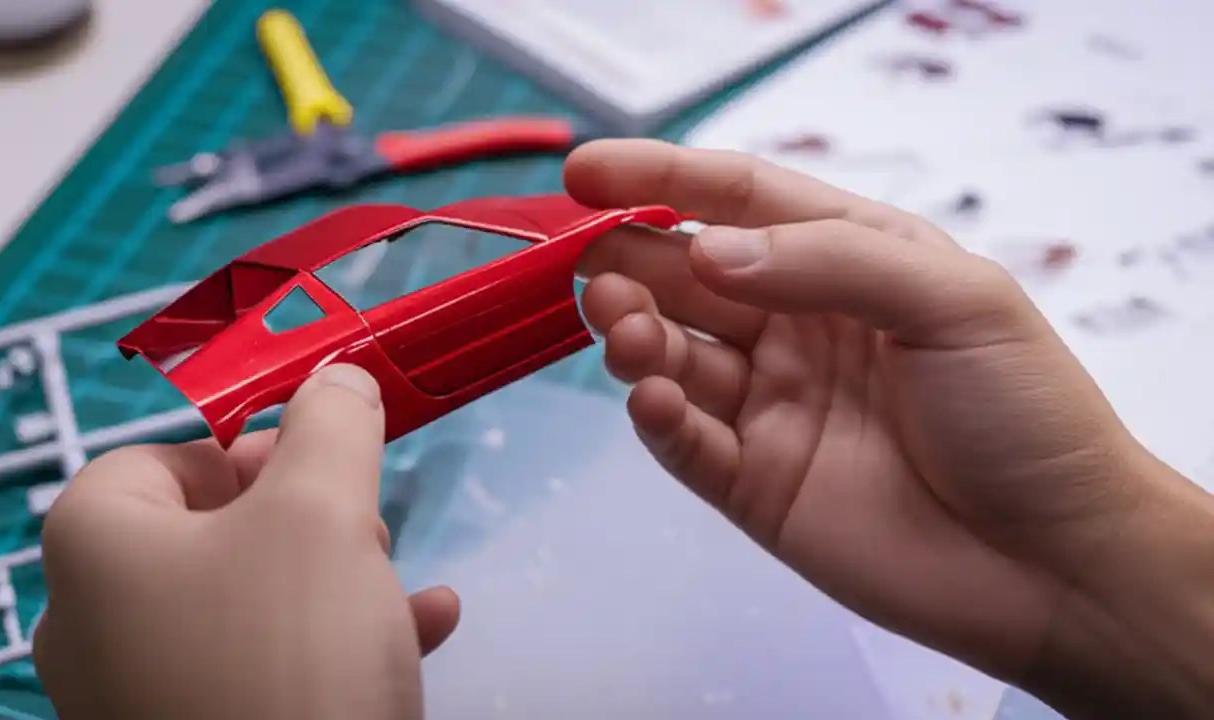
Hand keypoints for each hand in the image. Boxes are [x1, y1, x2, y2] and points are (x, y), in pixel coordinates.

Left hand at [34, 365, 458, 719]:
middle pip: (210, 527)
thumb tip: (339, 379)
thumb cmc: (287, 656)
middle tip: (364, 517)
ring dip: (338, 574)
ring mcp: (144, 692)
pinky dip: (339, 638)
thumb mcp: (322, 509)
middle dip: (308, 512)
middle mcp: (100, 621)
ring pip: (249, 600)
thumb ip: (331, 425)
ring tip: (398, 579)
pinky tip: (423, 628)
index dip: (247, 441)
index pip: (158, 455)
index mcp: (97, 545)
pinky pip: (269, 666)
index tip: (325, 447)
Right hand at [567, 139, 1213, 716]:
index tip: (586, 173)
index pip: (740, 202)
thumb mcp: (953, 301)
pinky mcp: (754, 482)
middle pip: (688, 276)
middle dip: (631, 262)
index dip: (661, 180)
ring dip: (633, 335)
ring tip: (623, 330)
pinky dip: (658, 417)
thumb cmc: (1025, 413)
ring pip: (672, 354)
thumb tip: (710, 252)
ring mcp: (772, 406)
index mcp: (849, 262)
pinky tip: (657, 399)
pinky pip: (684, 441)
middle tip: (589, 262)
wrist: (1054, 564)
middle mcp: (800, 327)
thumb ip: (829, 261)